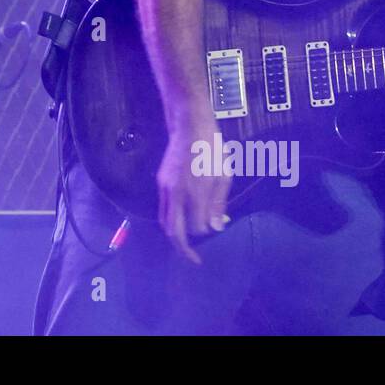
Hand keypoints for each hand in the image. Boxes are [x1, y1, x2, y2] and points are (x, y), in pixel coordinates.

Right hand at [157, 122, 230, 264]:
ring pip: (164, 220)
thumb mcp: (223, 176)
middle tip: (193, 259)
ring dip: (175, 234)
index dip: (206, 232)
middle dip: (182, 248)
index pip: (196, 227)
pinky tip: (184, 217)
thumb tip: (215, 227)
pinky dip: (172, 219)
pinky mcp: (161, 182)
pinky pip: (164, 208)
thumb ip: (218, 204)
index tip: (216, 228)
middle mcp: (174, 194)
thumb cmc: (212, 148)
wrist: (190, 126)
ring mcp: (164, 188)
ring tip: (187, 242)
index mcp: (193, 193)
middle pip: (172, 230)